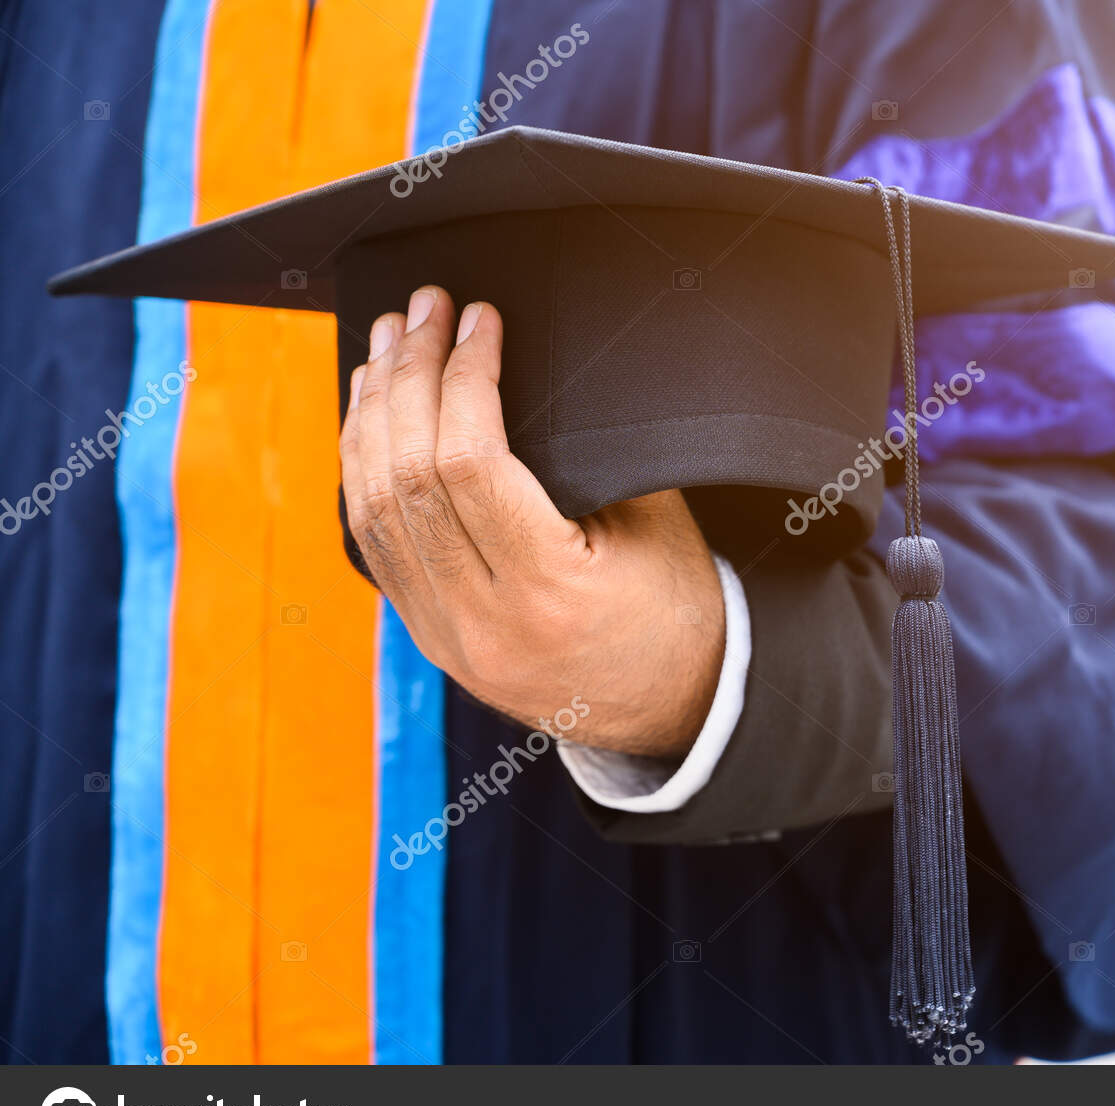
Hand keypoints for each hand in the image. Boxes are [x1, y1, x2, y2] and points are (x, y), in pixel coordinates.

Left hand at [339, 286, 724, 757]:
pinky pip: (376, 545)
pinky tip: (372, 418)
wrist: (673, 713)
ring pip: (376, 508)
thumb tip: (527, 367)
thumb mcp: (660, 527)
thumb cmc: (678, 614)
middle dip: (411, 377)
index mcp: (548, 592)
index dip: (465, 375)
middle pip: (409, 476)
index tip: (480, 321)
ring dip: (374, 415)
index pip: (469, 461)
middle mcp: (483, 622)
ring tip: (388, 347)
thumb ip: (592, 456)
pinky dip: (365, 471)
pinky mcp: (431, 640)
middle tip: (423, 312)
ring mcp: (446, 637)